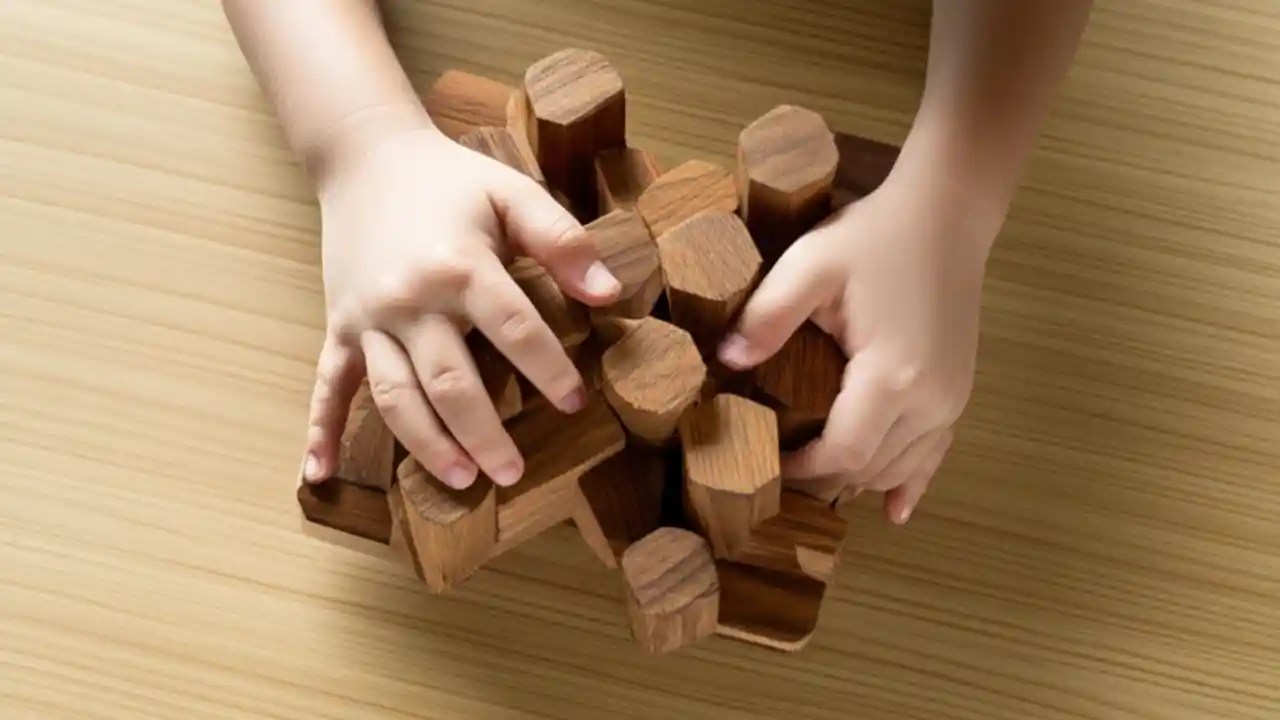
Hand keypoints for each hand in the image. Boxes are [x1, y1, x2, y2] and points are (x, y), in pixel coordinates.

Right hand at [302, 125, 619, 489]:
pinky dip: (320, 430)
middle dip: (484, 433)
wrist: (367, 156)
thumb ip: (562, 240)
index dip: (548, 369)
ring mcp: (369, 318)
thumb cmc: (451, 180)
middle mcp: (410, 300)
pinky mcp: (340, 326)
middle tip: (513, 473)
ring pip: (395, 396)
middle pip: (450, 381)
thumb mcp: (511, 193)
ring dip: (426, 443)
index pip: (513, 328)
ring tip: (460, 478)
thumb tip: (609, 294)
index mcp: (460, 266)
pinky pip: (326, 385)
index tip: (575, 403)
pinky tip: (320, 474)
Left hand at [719, 168, 1001, 522]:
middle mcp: (930, 400)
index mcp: (891, 376)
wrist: (947, 213)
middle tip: (776, 472)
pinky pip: (935, 453)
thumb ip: (767, 316)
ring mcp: (951, 398)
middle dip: (823, 478)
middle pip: (871, 469)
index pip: (843, 453)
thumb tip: (726, 361)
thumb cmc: (875, 235)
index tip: (764, 461)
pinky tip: (896, 512)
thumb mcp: (811, 265)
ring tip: (815, 482)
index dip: (802, 469)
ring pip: (901, 467)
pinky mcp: (958, 390)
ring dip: (858, 479)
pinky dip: (910, 481)